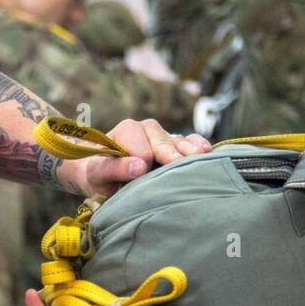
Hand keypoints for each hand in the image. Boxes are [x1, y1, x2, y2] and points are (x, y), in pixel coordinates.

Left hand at [72, 119, 210, 198]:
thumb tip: (139, 167)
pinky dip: (198, 146)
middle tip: (180, 165)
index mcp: (128, 130)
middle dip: (171, 156)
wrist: (102, 177)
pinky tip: (207, 152)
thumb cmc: (98, 174)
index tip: (138, 177)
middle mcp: (148, 128)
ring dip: (189, 151)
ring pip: (179, 142)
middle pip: (163, 143)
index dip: (141, 164)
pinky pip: (191, 143)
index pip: (142, 148)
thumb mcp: (97, 173)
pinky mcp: (176, 146)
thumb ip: (114, 168)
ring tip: (200, 156)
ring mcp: (164, 136)